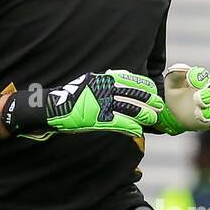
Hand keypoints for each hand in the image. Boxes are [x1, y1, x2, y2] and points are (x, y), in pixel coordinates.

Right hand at [2, 70, 163, 138]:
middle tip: (159, 106)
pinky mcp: (95, 117)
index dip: (143, 86)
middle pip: (132, 93)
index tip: (153, 91)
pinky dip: (129, 126)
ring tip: (153, 118)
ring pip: (128, 108)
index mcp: (102, 79)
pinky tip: (138, 130)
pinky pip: (117, 122)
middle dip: (148, 100)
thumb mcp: (89, 84)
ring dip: (143, 114)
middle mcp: (103, 88)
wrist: (51, 107)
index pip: (129, 79)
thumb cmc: (71, 98)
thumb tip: (121, 85)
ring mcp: (100, 103)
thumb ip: (105, 84)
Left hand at [159, 64, 209, 136]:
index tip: (191, 80)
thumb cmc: (174, 93)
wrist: (174, 112)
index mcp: (200, 80)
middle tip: (198, 100)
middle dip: (207, 95)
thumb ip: (176, 74)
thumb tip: (185, 70)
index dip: (199, 78)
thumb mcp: (171, 82)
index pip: (202, 76)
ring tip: (199, 115)